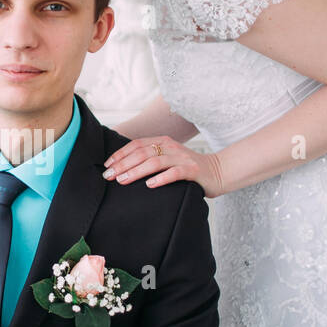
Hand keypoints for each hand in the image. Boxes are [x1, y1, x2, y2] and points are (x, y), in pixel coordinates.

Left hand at [104, 135, 223, 196]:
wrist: (219, 171)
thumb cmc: (188, 168)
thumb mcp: (169, 158)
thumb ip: (151, 158)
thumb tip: (123, 167)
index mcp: (163, 142)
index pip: (136, 144)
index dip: (120, 154)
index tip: (107, 165)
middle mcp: (171, 147)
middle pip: (142, 153)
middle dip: (123, 164)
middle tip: (109, 176)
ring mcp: (182, 157)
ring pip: (155, 162)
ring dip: (136, 171)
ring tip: (123, 180)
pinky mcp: (192, 170)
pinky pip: (174, 173)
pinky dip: (161, 178)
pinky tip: (150, 185)